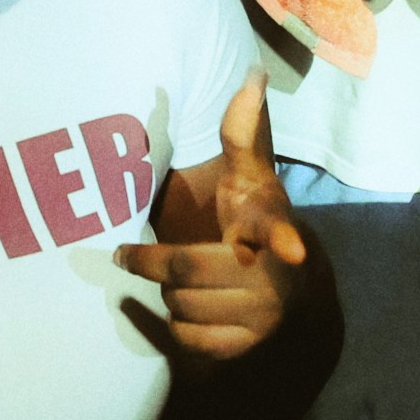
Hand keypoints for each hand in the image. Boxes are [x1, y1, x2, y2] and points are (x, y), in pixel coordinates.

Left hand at [115, 77, 308, 361]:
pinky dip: (175, 324)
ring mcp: (263, 317)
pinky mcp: (247, 346)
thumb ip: (242, 131)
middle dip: (151, 260)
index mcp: (272, 226)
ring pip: (183, 304)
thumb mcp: (249, 175)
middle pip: (187, 268)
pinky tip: (182, 307)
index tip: (292, 250)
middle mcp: (272, 276)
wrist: (285, 282)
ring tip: (173, 279)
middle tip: (127, 252)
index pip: (279, 230)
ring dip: (167, 291)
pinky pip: (190, 340)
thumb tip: (252, 73)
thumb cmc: (253, 216)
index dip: (285, 240)